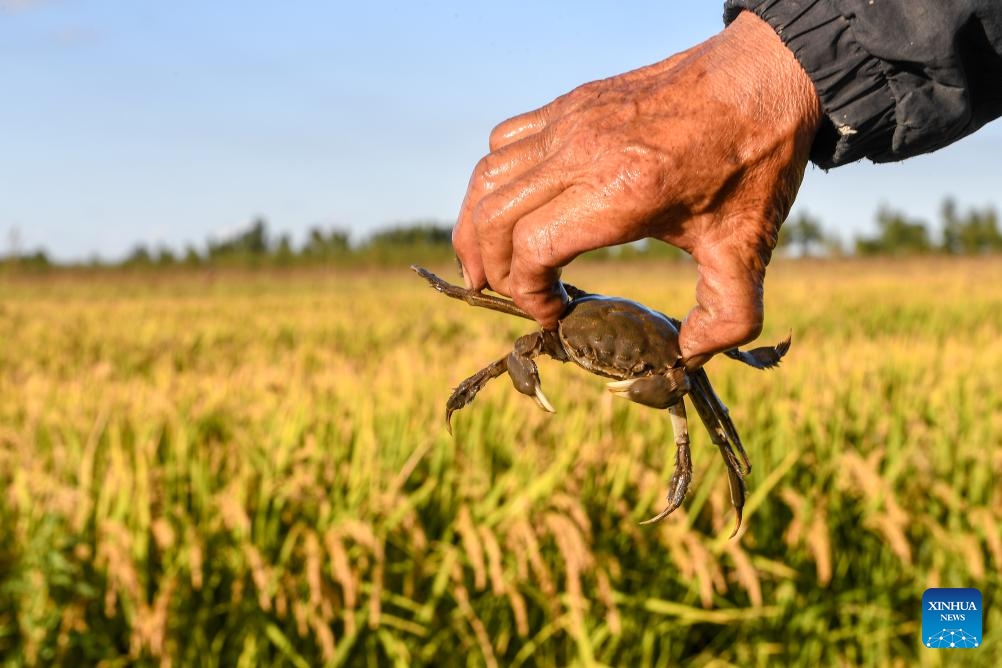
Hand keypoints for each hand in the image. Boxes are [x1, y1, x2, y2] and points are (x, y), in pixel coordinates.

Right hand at [452, 11, 821, 366]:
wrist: (766, 76)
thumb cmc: (754, 162)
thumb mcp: (748, 248)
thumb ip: (726, 316)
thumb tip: (687, 356)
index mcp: (620, 192)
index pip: (532, 249)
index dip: (528, 295)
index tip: (553, 314)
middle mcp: (582, 152)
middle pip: (495, 218)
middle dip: (492, 270)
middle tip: (506, 298)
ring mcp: (570, 121)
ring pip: (487, 177)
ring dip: (475, 226)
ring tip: (483, 262)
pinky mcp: (570, 103)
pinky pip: (503, 141)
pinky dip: (491, 182)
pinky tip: (508, 207)